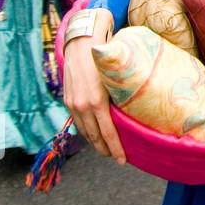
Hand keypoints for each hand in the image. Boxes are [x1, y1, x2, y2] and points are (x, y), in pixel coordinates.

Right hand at [61, 8, 125, 163]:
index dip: (115, 149)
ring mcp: (72, 104)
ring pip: (84, 131)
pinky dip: (86, 131)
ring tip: (105, 148)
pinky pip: (77, 122)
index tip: (122, 160)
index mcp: (96, 102)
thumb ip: (122, 96)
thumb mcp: (116, 79)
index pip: (107, 133)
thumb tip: (136, 111)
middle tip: (116, 158)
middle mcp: (82, 106)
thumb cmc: (105, 59)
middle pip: (94, 137)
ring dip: (94, 142)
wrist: (81, 44)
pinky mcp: (68, 100)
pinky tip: (93, 133)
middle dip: (105, 149)